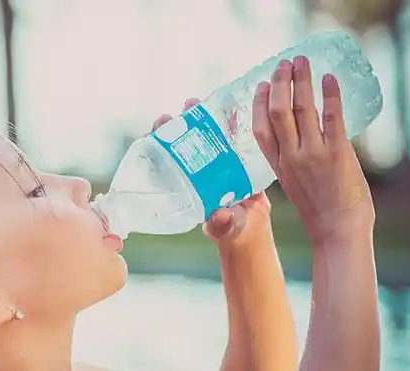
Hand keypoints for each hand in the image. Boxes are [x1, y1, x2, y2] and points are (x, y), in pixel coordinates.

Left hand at [152, 98, 272, 248]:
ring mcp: (214, 159)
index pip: (164, 160)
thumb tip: (219, 216)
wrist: (254, 223)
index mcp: (185, 184)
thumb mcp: (226, 225)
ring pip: (201, 133)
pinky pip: (227, 133)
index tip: (155, 131)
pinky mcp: (233, 153)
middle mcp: (196, 169)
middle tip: (175, 114)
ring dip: (197, 116)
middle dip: (175, 125)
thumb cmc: (232, 227)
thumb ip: (222, 223)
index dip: (157, 144)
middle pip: (180, 142)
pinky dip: (226, 119)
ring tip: (193, 103)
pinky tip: (227, 106)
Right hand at [253, 56, 373, 242]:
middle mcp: (291, 157)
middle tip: (284, 64)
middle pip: (278, 111)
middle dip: (279, 83)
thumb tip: (302, 142)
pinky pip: (332, 117)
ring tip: (303, 62)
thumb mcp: (295, 186)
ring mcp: (313, 154)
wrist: (338, 232)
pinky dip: (330, 94)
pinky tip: (329, 78)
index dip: (258, 103)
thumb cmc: (320, 213)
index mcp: (277, 166)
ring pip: (302, 108)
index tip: (261, 85)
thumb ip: (294, 163)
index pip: (260, 129)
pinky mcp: (338, 153)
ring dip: (302, 80)